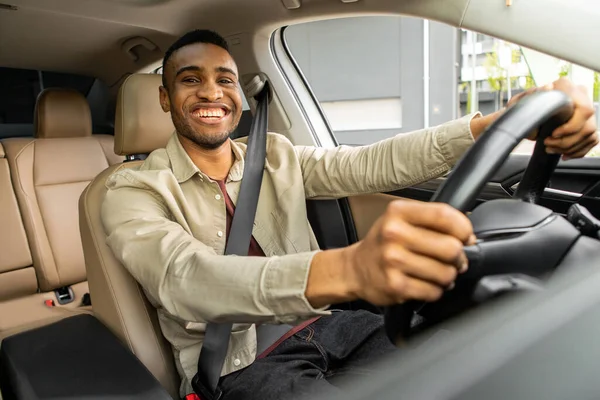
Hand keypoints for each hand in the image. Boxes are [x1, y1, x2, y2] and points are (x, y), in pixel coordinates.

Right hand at [343, 200, 473, 304]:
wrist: (355, 268)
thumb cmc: (384, 243)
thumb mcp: (401, 219)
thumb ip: (432, 220)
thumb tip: (468, 237)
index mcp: (398, 212)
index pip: (444, 215)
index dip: (463, 229)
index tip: (466, 237)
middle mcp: (393, 234)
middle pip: (450, 247)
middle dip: (458, 257)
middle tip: (451, 260)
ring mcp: (393, 260)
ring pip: (445, 273)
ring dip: (446, 276)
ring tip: (435, 273)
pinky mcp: (395, 285)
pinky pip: (433, 291)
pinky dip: (434, 290)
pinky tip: (424, 284)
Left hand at [508, 78, 597, 159]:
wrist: (525, 109)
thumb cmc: (523, 104)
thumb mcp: (522, 100)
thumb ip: (533, 94)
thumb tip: (547, 87)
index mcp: (566, 86)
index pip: (584, 110)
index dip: (571, 127)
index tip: (554, 135)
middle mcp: (580, 95)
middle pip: (587, 127)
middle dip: (567, 142)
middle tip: (548, 144)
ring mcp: (585, 109)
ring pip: (589, 135)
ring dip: (570, 147)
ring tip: (551, 149)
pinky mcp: (587, 122)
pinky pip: (591, 140)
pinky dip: (577, 150)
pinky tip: (563, 153)